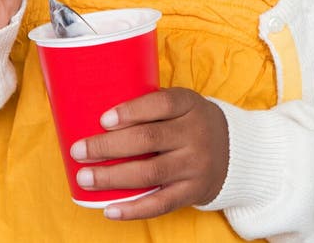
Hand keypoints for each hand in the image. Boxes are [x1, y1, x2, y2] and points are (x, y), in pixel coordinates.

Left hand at [70, 88, 228, 219]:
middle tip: (79, 150)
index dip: (130, 111)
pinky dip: (133, 209)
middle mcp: (195, 134)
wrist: (234, 151)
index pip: (160, 104)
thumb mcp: (182, 103)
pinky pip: (160, 203)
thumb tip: (99, 114)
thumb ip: (151, 106)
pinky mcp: (193, 192)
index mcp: (189, 105)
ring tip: (84, 178)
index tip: (102, 120)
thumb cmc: (191, 121)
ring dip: (112, 177)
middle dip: (108, 147)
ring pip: (149, 173)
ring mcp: (195, 165)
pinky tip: (110, 209)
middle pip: (148, 140)